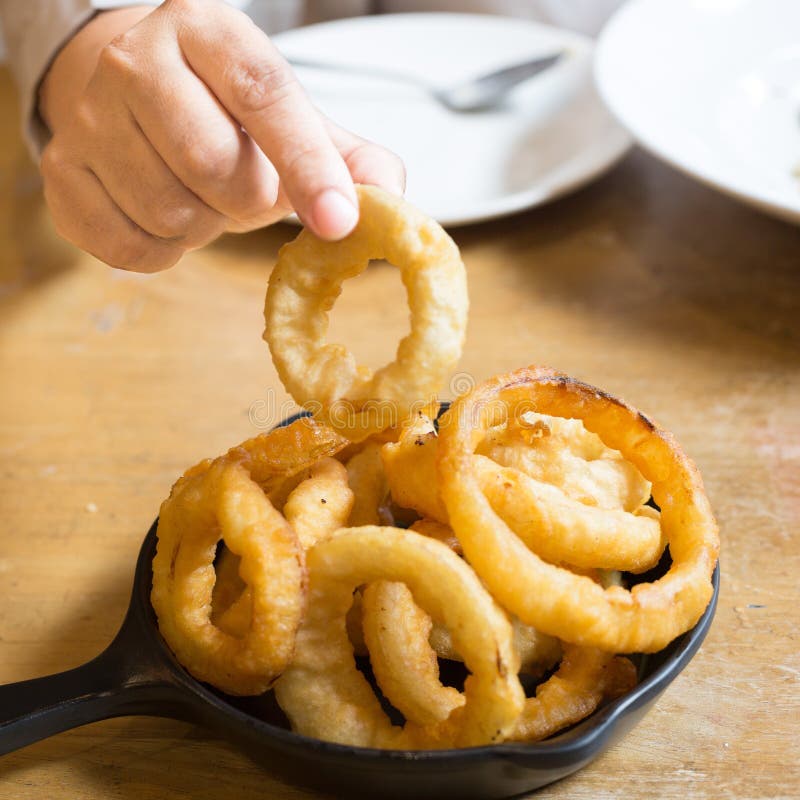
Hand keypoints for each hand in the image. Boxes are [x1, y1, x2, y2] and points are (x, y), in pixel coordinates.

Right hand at [39, 0, 404, 271]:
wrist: (139, 103)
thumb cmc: (227, 116)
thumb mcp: (298, 124)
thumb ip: (352, 161)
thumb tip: (390, 202)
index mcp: (208, 30)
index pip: (265, 94)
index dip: (307, 164)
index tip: (339, 221)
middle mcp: (136, 59)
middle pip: (212, 164)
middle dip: (246, 200)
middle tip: (245, 188)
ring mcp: (89, 117)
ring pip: (171, 213)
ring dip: (206, 225)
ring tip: (202, 195)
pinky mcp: (63, 175)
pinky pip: (133, 248)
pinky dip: (167, 251)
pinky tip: (169, 216)